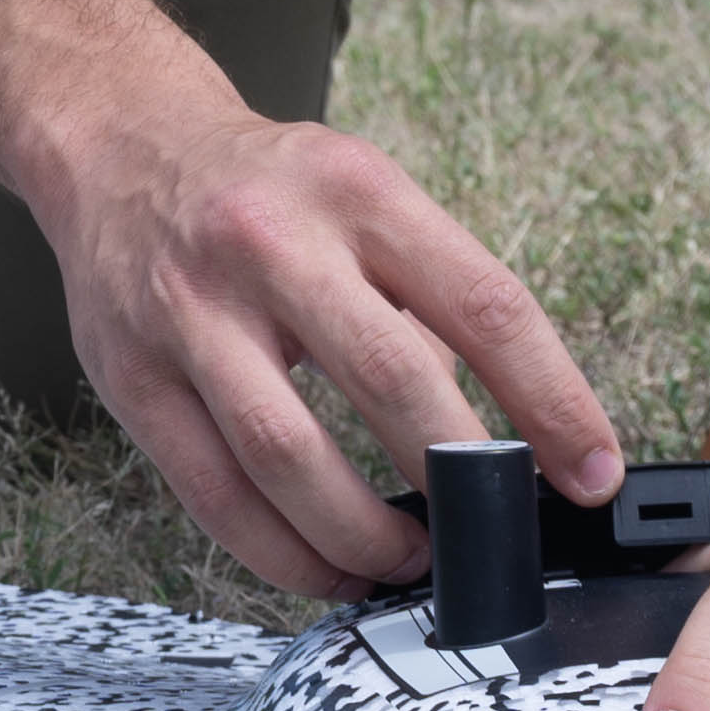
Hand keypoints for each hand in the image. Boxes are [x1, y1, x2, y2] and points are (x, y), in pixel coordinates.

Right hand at [34, 97, 620, 593]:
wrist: (119, 144)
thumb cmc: (265, 188)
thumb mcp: (363, 196)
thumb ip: (430, 297)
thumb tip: (518, 435)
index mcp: (354, 191)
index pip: (481, 303)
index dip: (552, 400)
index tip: (590, 473)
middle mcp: (268, 240)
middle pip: (391, 380)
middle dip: (464, 480)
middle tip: (499, 534)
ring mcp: (189, 310)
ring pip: (287, 455)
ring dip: (365, 533)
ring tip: (411, 562)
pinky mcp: (129, 373)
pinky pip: (213, 493)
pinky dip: (281, 552)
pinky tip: (326, 567)